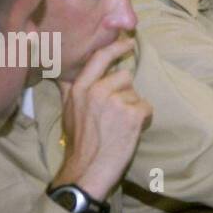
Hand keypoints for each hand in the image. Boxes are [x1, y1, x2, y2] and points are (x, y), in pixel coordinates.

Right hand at [53, 37, 151, 201]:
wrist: (87, 170)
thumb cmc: (79, 142)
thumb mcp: (68, 111)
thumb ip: (70, 88)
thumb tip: (66, 71)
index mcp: (80, 89)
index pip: (100, 58)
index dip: (116, 47)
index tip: (128, 42)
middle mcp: (97, 91)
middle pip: (125, 76)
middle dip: (125, 92)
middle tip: (115, 114)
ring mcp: (115, 102)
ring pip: (136, 93)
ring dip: (133, 107)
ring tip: (120, 125)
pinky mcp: (133, 114)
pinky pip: (147, 107)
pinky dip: (143, 118)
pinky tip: (130, 131)